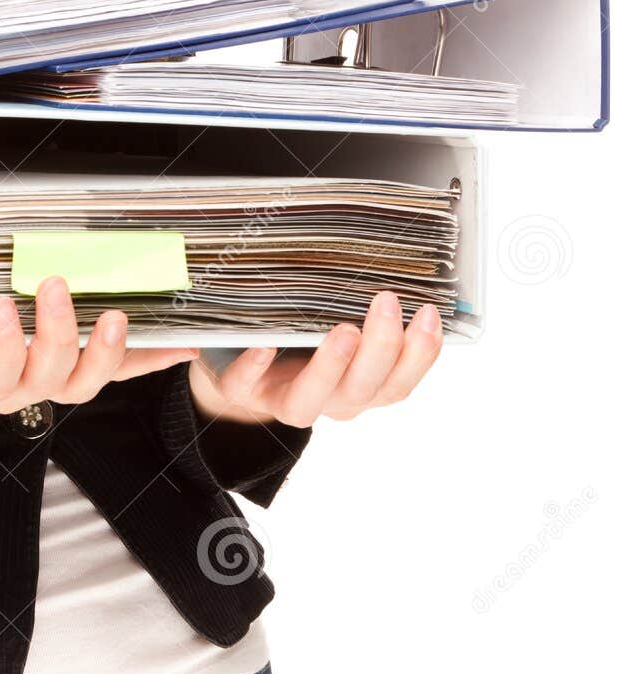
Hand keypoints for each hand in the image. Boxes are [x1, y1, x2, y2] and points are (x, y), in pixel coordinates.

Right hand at [0, 275, 198, 423]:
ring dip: (104, 350)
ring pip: (83, 381)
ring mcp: (45, 383)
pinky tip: (180, 346)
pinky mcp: (69, 369)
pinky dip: (148, 359)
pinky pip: (114, 370)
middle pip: (46, 379)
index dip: (0, 349)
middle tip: (52, 287)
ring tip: (114, 316)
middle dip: (55, 335)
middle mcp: (13, 393)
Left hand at [187, 291, 442, 431]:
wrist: (248, 379)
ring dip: (331, 366)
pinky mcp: (242, 391)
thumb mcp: (343, 329)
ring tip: (345, 330)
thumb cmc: (307, 345)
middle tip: (387, 302)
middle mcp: (329, 401)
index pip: (399, 382)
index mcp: (362, 389)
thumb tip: (405, 271)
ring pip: (311, 399)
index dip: (420, 353)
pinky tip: (264, 346)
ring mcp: (285, 399)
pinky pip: (245, 386)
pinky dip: (255, 367)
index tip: (430, 312)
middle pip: (363, 389)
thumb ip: (369, 315)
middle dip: (381, 347)